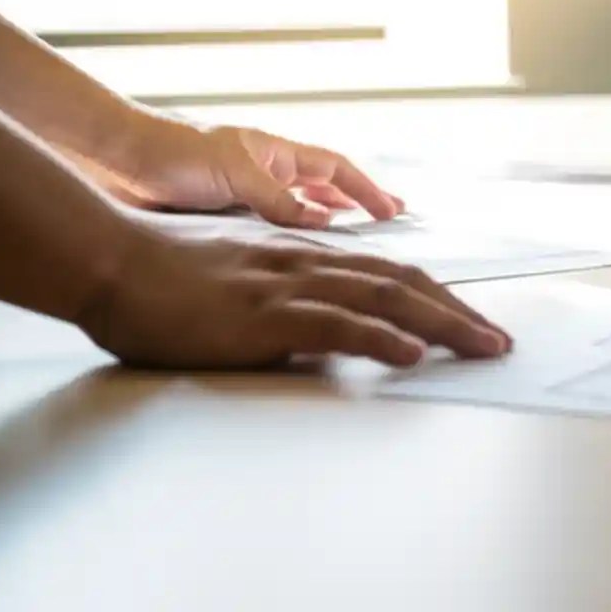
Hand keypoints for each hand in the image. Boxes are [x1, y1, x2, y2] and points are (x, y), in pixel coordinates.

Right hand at [78, 231, 511, 368]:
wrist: (112, 260)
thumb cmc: (167, 276)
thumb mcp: (242, 282)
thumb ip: (287, 301)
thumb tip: (323, 333)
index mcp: (306, 258)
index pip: (389, 273)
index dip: (437, 297)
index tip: (471, 320)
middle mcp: (310, 264)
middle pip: (404, 283)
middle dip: (459, 314)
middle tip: (499, 341)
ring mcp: (289, 285)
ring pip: (384, 298)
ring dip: (442, 325)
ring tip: (483, 348)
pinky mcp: (262, 312)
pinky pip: (334, 322)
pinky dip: (379, 336)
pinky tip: (411, 353)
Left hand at [112, 109, 403, 227]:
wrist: (117, 164)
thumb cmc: (174, 156)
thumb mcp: (237, 176)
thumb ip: (281, 202)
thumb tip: (326, 221)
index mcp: (275, 154)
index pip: (336, 169)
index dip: (367, 190)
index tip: (394, 211)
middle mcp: (266, 175)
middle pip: (324, 188)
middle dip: (357, 202)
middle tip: (390, 220)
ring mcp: (246, 197)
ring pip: (299, 211)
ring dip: (328, 223)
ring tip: (354, 241)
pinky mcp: (224, 220)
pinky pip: (269, 233)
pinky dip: (291, 243)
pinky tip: (298, 259)